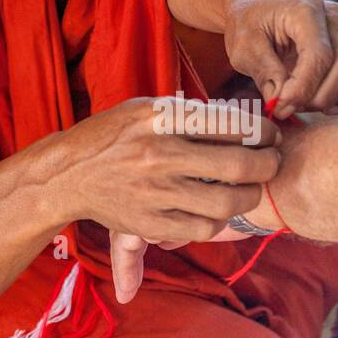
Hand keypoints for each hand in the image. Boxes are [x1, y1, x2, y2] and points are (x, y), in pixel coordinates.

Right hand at [90, 100, 280, 303]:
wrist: (66, 174)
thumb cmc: (110, 136)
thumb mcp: (144, 109)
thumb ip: (189, 114)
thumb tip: (241, 124)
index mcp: (159, 119)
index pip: (229, 123)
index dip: (261, 130)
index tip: (269, 134)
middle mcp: (158, 154)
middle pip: (237, 164)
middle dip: (267, 164)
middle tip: (271, 162)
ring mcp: (154, 191)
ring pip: (225, 201)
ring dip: (248, 196)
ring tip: (249, 189)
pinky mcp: (148, 222)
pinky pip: (202, 227)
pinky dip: (219, 219)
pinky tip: (217, 209)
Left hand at [225, 0, 337, 118]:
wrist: (256, 8)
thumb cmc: (247, 22)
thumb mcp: (243, 45)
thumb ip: (264, 71)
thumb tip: (281, 101)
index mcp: (304, 10)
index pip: (318, 54)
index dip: (304, 86)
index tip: (282, 107)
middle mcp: (332, 16)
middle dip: (318, 96)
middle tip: (288, 108)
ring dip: (329, 97)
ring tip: (297, 104)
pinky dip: (337, 95)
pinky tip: (314, 101)